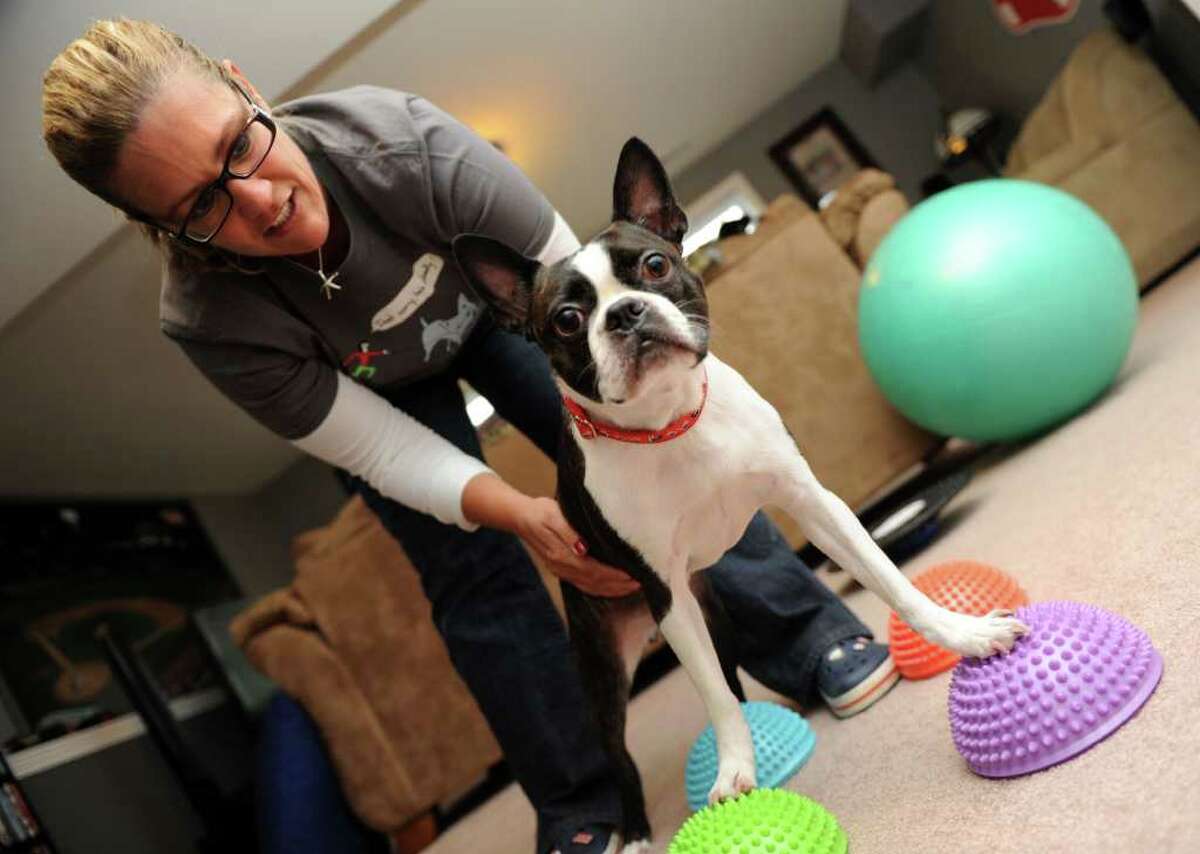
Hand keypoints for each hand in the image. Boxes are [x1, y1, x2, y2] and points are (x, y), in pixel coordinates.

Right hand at [513, 497, 640, 596]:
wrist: (520, 517)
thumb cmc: (540, 512)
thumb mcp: (554, 515)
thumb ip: (569, 533)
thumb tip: (583, 549)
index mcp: (561, 555)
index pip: (594, 570)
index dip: (614, 576)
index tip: (633, 576)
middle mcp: (561, 567)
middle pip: (594, 583)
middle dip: (618, 585)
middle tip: (639, 584)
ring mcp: (560, 571)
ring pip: (589, 587)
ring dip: (611, 590)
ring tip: (630, 588)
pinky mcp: (560, 570)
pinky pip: (582, 585)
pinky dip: (599, 589)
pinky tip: (610, 587)